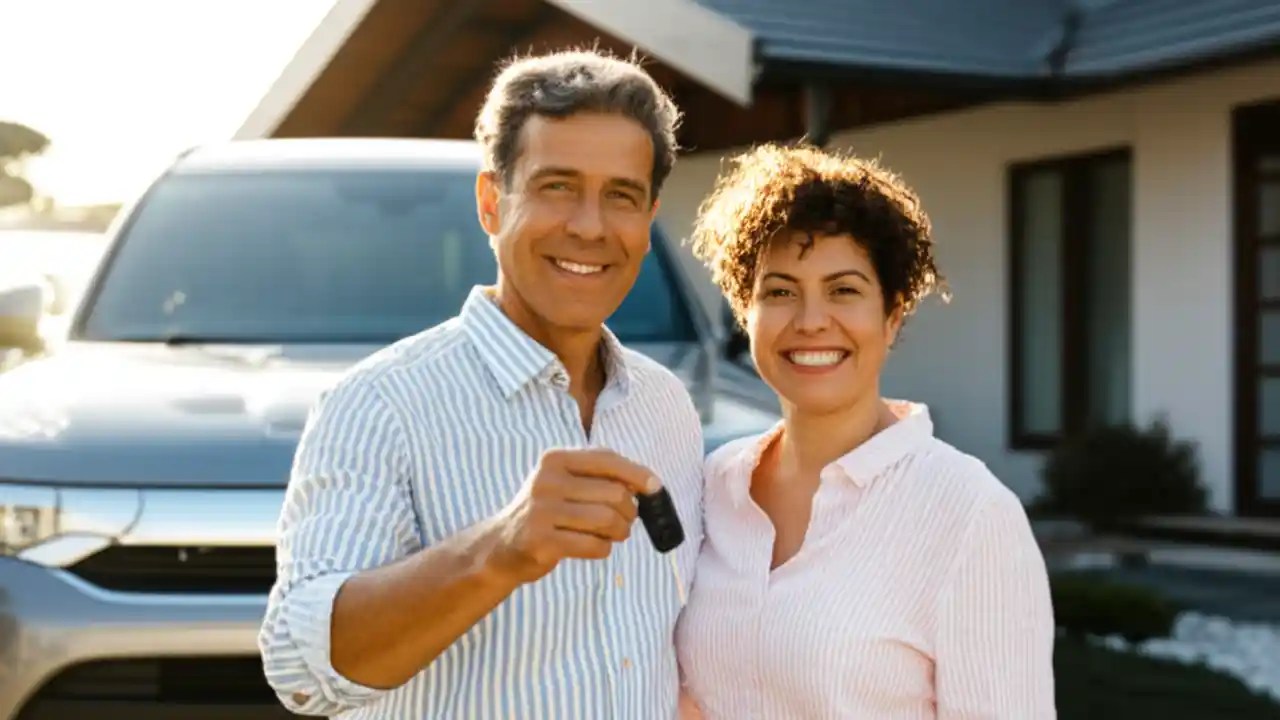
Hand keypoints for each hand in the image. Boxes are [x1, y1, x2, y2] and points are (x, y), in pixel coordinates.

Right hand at [486, 448, 659, 583]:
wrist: (499, 547)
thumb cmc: (544, 513)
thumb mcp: (562, 482)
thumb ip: (599, 476)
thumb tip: (648, 484)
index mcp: (554, 459)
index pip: (608, 460)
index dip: (638, 474)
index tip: (655, 489)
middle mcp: (546, 481)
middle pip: (615, 494)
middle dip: (629, 513)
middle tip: (623, 522)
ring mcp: (542, 511)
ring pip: (608, 520)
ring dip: (619, 532)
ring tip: (609, 535)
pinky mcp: (542, 541)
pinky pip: (594, 545)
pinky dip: (602, 549)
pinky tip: (592, 546)